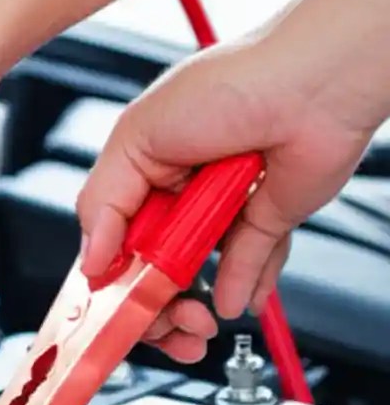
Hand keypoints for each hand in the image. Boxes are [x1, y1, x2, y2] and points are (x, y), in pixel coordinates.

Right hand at [76, 39, 373, 362]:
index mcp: (139, 168)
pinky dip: (242, 287)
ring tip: (195, 318)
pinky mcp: (267, 219)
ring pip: (198, 272)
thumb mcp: (135, 138)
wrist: (314, 84)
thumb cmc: (231, 84)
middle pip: (152, 265)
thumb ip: (103, 203)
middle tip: (155, 320)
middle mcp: (179, 190)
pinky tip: (232, 301)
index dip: (107, 277)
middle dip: (150, 301)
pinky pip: (250, 264)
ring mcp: (223, 208)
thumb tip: (90, 260)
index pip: (111, 237)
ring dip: (192, 303)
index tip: (106, 311)